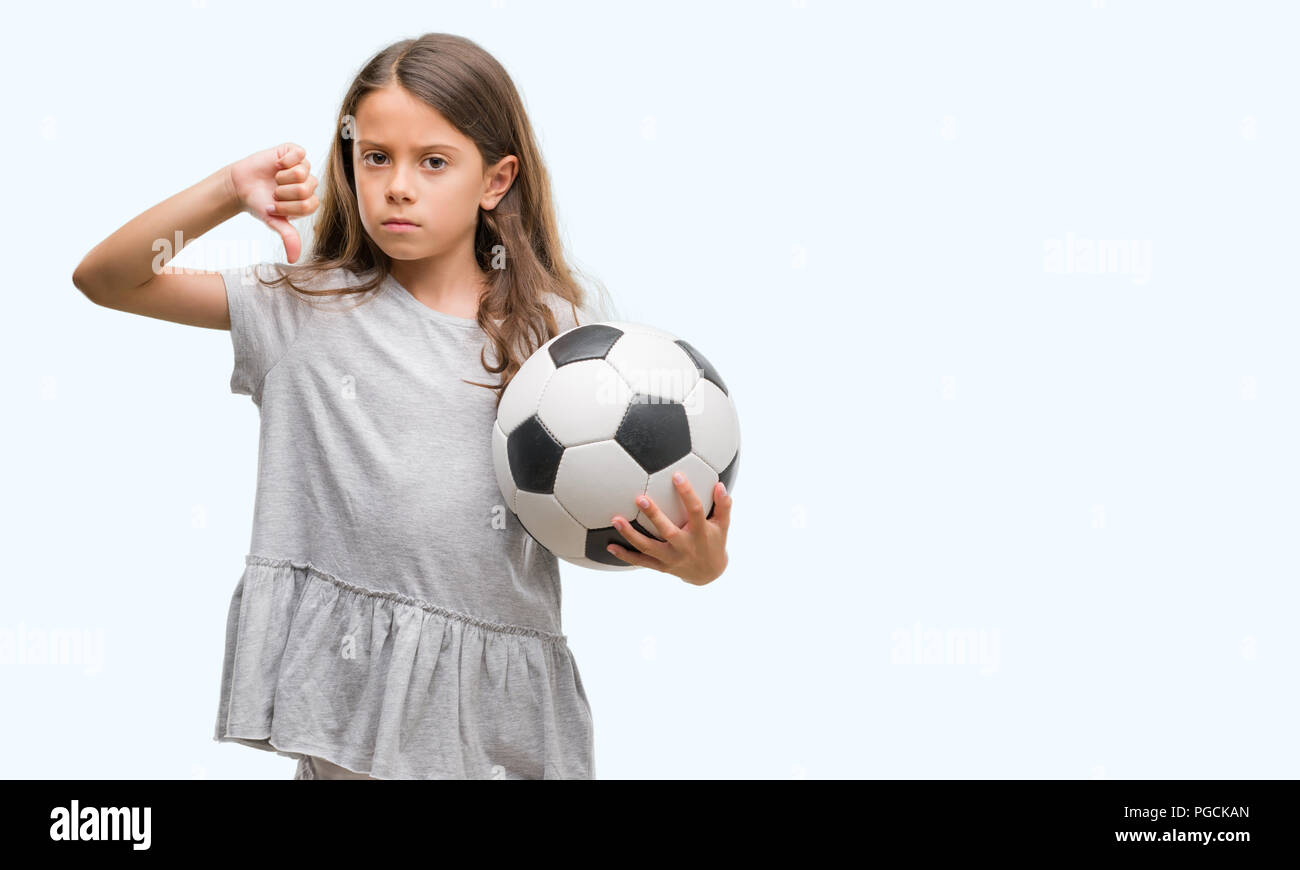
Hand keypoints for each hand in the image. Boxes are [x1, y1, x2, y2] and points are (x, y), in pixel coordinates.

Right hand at [227, 143, 319, 262]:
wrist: (240, 186)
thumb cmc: (259, 203)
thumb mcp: (274, 221)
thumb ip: (288, 237)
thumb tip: (294, 259)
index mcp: (308, 202)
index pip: (309, 205)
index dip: (289, 207)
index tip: (275, 206)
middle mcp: (308, 184)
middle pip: (306, 189)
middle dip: (284, 193)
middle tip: (274, 192)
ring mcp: (303, 167)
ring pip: (302, 172)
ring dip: (282, 178)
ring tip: (274, 179)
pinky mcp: (293, 152)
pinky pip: (299, 154)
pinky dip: (284, 161)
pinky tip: (276, 165)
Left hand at [606, 473, 732, 584]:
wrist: (708, 573)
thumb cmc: (715, 542)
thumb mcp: (723, 525)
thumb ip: (723, 505)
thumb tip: (719, 484)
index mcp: (701, 533)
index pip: (695, 510)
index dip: (687, 493)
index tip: (677, 475)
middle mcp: (685, 546)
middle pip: (667, 531)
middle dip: (653, 515)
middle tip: (639, 498)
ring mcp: (671, 558)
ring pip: (648, 547)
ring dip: (631, 534)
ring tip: (616, 519)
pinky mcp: (661, 566)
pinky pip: (641, 561)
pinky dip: (625, 555)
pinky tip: (610, 546)